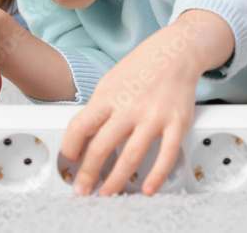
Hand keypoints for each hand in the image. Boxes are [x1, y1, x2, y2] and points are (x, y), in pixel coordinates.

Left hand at [60, 23, 203, 195]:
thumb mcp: (110, 82)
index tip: (69, 161)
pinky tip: (147, 189)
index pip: (79, 126)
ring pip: (131, 157)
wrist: (176, 51)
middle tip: (82, 190)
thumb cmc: (141, 67)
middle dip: (88, 174)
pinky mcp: (177, 122)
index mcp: (108, 96)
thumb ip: (99, 109)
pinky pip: (166, 155)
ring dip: (116, 181)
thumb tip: (83, 137)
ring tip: (107, 193)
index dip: (69, 148)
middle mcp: (129, 106)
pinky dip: (156, 176)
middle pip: (101, 147)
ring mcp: (154, 115)